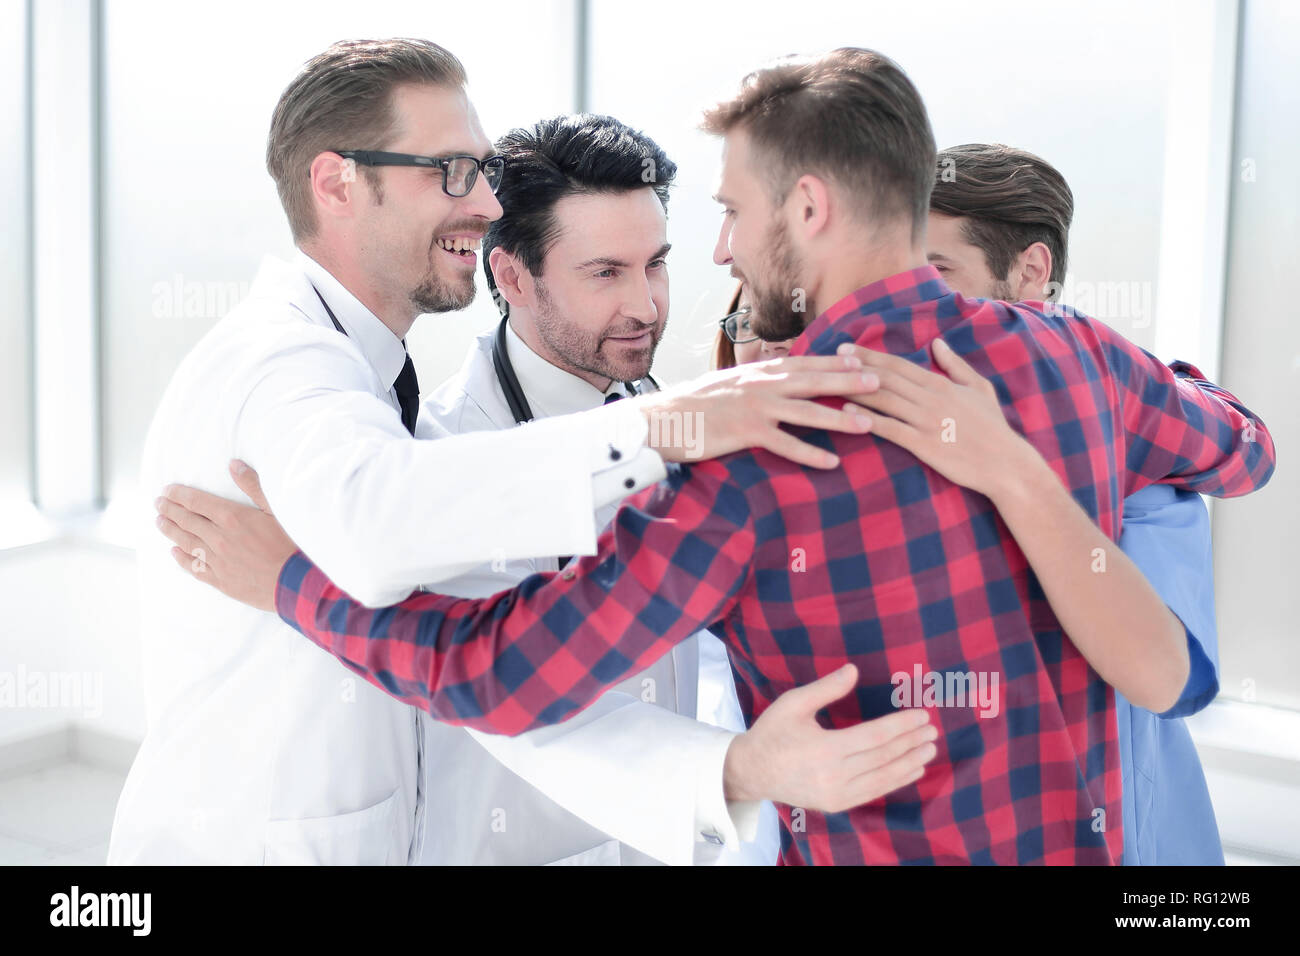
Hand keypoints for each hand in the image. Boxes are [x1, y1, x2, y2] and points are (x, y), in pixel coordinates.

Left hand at [155, 460, 298, 612]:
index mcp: (232, 517)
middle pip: (186, 521)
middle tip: (158, 503)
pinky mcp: (221, 580)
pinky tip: (174, 552)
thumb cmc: (291, 544)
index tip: (167, 490)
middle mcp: (219, 538)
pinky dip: (181, 558)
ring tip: (160, 522)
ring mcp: (217, 560)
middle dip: (169, 510)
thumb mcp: (276, 509)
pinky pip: (194, 567)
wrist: (296, 583)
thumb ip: (253, 486)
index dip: (179, 495)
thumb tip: (234, 465)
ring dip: (170, 531)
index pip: (197, 502)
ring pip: (186, 542)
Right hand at [638, 354, 878, 468]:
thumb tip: (781, 380)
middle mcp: (762, 385)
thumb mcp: (731, 383)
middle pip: (814, 381)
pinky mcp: (745, 432)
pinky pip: (784, 444)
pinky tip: (831, 463)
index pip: (806, 363)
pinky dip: (809, 454)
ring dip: (839, 418)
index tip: (866, 360)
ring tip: (869, 425)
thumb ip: (759, 381)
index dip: (837, 361)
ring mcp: (755, 408)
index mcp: (760, 371)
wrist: (664, 417)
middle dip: (849, 381)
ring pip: (806, 412)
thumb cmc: (698, 404)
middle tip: (881, 383)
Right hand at [723, 664, 937, 811]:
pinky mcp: (836, 804)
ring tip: (929, 749)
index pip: (874, 737)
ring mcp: (836, 794)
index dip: (901, 726)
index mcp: (824, 748)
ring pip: (883, 778)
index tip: (921, 715)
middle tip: (933, 731)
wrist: (751, 771)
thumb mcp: (793, 703)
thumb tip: (854, 670)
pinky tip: (911, 770)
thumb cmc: (772, 732)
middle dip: (911, 742)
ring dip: (909, 763)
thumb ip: (826, 687)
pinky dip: (895, 781)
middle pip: (883, 757)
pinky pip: (873, 792)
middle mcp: (833, 775)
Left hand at [836, 338, 1042, 499]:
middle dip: (857, 366)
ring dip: (856, 390)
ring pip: (885, 400)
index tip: (847, 349)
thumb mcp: (979, 388)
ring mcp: (926, 421)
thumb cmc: (993, 427)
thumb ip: (956, 365)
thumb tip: (938, 343)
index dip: (871, 356)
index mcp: (942, 384)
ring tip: (831, 382)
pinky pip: (890, 429)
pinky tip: (847, 414)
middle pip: (886, 378)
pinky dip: (868, 419)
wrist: (1005, 463)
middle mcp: (931, 398)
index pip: (899, 366)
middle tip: (831, 358)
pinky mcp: (923, 445)